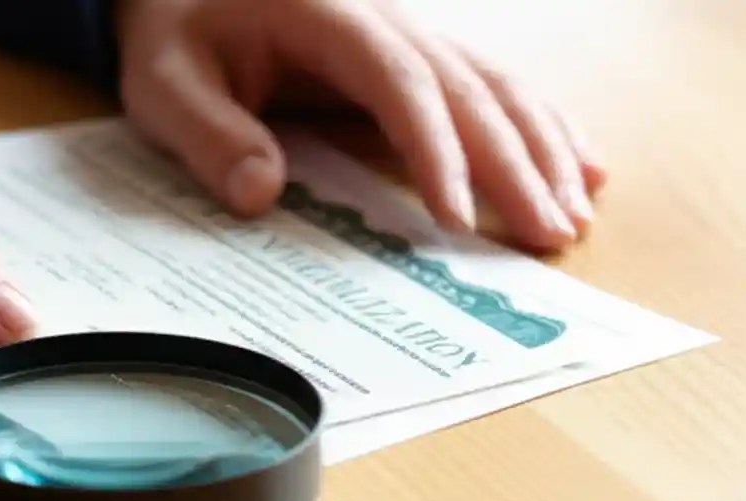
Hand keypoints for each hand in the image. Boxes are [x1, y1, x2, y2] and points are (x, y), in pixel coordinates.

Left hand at [115, 0, 606, 250]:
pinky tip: (581, 162)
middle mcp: (386, 18)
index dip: (434, 148)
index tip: (457, 216)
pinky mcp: (415, 55)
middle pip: (468, 87)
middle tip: (548, 234)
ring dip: (542, 148)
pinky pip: (490, 85)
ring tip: (575, 212)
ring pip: (496, 84)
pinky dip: (539, 124)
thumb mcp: (164, 83)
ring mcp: (408, 32)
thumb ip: (207, 134)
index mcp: (329, 17)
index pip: (398, 82)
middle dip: (514, 164)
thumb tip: (260, 192)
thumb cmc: (177, 35)